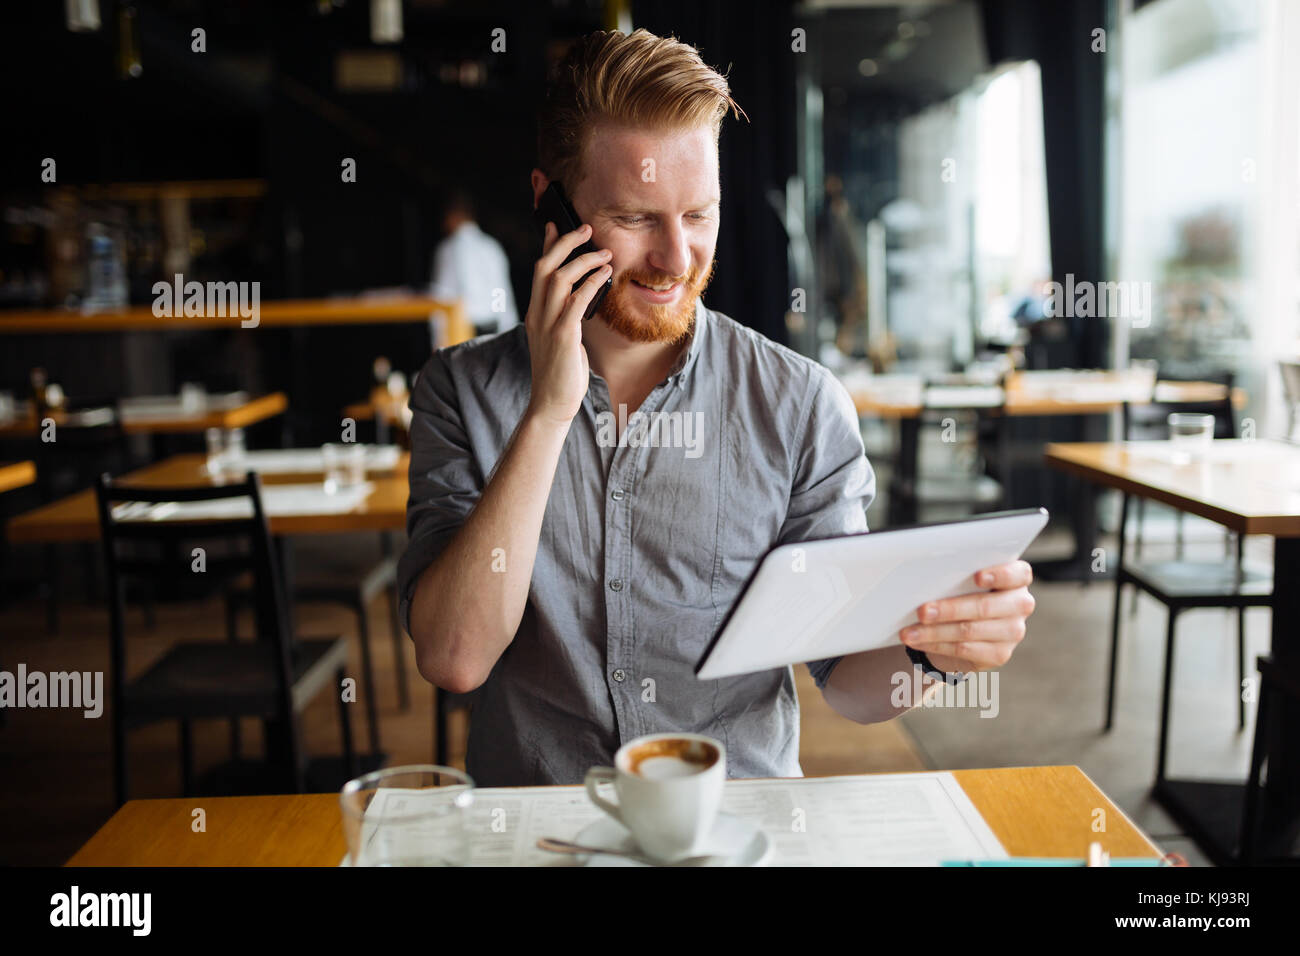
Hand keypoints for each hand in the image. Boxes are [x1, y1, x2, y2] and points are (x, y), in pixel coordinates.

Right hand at [523, 220, 612, 427]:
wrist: (551, 405)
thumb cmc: (561, 375)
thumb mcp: (561, 341)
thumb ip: (566, 319)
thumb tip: (581, 301)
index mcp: (535, 314)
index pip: (538, 271)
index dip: (547, 246)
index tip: (557, 225)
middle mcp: (537, 315)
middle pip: (545, 267)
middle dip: (565, 243)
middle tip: (587, 229)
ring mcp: (548, 325)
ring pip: (559, 279)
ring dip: (584, 261)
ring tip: (605, 253)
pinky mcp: (563, 336)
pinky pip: (577, 301)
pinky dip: (592, 283)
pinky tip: (606, 275)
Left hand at [899, 560, 1034, 674]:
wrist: (966, 627)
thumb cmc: (963, 592)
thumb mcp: (963, 579)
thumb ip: (957, 574)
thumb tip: (924, 578)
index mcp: (1017, 578)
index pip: (1018, 574)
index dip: (999, 575)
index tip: (977, 577)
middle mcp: (1021, 604)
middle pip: (985, 606)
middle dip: (949, 609)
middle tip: (921, 611)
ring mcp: (1013, 631)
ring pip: (969, 631)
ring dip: (934, 632)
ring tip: (909, 632)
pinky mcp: (1000, 654)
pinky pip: (964, 649)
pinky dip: (936, 645)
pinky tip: (918, 641)